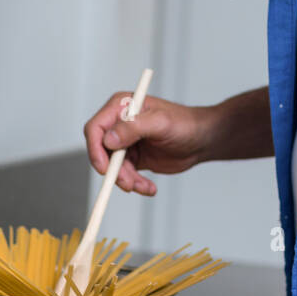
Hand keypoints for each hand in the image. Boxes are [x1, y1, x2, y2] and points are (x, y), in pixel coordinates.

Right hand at [83, 92, 216, 194]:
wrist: (201, 140)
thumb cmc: (185, 124)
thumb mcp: (160, 122)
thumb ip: (133, 128)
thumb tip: (108, 140)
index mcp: (121, 107)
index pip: (95, 128)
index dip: (95, 149)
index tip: (104, 168)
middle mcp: (119, 124)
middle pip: (101, 151)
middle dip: (113, 170)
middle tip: (128, 183)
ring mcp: (126, 142)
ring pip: (113, 167)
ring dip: (126, 180)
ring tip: (144, 186)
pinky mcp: (133, 158)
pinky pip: (125, 175)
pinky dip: (135, 184)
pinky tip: (149, 188)